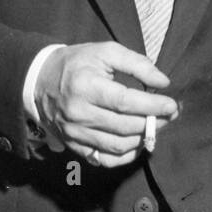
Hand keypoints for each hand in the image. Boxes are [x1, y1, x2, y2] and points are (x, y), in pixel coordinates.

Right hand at [35, 42, 177, 168]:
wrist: (39, 80)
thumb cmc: (77, 63)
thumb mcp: (105, 51)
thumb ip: (137, 64)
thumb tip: (163, 82)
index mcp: (86, 86)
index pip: (125, 102)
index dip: (152, 106)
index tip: (172, 105)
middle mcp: (78, 113)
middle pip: (124, 126)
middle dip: (152, 122)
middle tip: (169, 115)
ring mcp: (74, 133)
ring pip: (117, 146)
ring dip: (142, 139)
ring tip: (155, 126)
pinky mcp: (73, 145)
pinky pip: (104, 159)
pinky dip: (125, 156)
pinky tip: (137, 143)